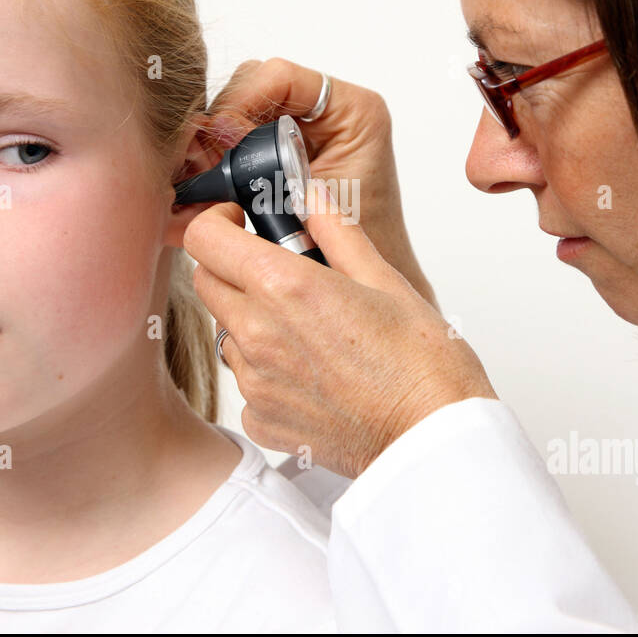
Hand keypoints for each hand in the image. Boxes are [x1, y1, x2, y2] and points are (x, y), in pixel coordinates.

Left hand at [184, 180, 497, 478]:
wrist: (433, 439)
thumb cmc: (422, 362)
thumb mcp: (384, 278)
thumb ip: (336, 230)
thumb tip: (311, 198)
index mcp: (284, 288)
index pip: (204, 239)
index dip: (216, 223)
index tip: (238, 223)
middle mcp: (257, 335)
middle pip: (206, 283)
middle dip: (231, 266)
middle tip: (278, 270)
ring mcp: (255, 382)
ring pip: (225, 332)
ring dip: (250, 319)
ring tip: (306, 327)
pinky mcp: (260, 419)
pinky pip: (246, 381)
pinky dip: (267, 369)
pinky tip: (312, 371)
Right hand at [199, 58, 439, 309]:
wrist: (367, 284)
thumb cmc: (359, 252)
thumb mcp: (309, 207)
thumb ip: (261, 174)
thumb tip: (204, 151)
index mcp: (353, 112)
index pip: (280, 77)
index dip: (242, 101)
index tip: (222, 139)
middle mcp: (327, 112)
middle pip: (249, 90)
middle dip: (217, 128)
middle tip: (197, 167)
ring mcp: (301, 129)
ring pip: (233, 115)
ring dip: (209, 149)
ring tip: (191, 184)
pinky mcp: (281, 150)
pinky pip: (234, 144)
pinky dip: (212, 168)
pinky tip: (194, 195)